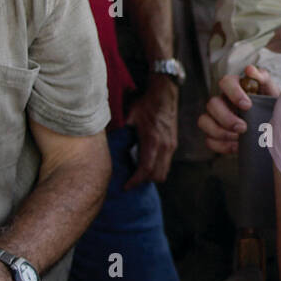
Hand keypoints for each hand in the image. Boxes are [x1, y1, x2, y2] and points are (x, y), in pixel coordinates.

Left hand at [124, 74, 178, 188]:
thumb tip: (107, 138)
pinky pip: (167, 163)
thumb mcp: (130, 116)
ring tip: (138, 174)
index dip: (135, 181)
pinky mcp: (173, 143)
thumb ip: (121, 129)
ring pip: (164, 171)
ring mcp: (171, 146)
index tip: (126, 186)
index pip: (146, 170)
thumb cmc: (147, 103)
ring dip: (152, 175)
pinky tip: (147, 162)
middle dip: (144, 181)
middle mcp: (165, 146)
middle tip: (131, 181)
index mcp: (153, 141)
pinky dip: (157, 167)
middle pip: (157, 175)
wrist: (165, 94)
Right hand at [198, 66, 280, 154]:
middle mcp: (222, 101)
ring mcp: (215, 118)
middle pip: (211, 104)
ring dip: (220, 132)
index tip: (248, 105)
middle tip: (243, 127)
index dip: (233, 93)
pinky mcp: (215, 135)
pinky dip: (221, 145)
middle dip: (226, 118)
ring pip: (204, 121)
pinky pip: (209, 140)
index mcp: (234, 87)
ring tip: (239, 138)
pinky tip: (237, 146)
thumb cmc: (270, 105)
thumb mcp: (270, 91)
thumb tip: (249, 69)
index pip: (225, 82)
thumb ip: (262, 78)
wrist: (274, 127)